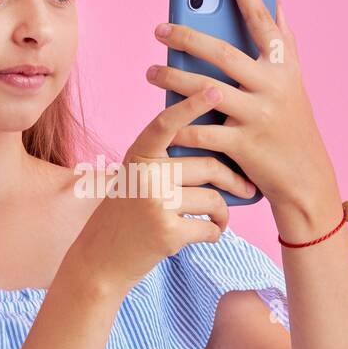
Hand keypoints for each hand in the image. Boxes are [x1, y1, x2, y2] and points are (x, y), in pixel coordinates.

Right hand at [63, 86, 247, 296]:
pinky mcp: (167, 233)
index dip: (192, 105)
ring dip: (223, 213)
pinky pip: (211, 227)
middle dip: (233, 180)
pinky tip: (208, 234)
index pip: (167, 123)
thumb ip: (167, 162)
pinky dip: (216, 232)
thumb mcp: (138, 179)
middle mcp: (145, 175)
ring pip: (214, 199)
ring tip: (218, 219)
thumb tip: (221, 152)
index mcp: (138, 155)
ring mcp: (155, 204)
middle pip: (208, 166)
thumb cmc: (128, 215)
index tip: (215, 89)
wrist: (101, 259)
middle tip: (246, 189)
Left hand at [145, 0, 338, 219]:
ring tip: (150, 72)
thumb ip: (284, 41)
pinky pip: (204, 131)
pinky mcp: (245, 145)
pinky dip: (180, 125)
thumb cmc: (292, 125)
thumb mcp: (294, 81)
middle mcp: (273, 86)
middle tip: (158, 29)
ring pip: (206, 90)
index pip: (262, 19)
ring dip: (172, 79)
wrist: (306, 179)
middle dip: (187, 37)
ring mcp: (259, 115)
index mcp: (283, 66)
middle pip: (223, 53)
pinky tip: (161, 119)